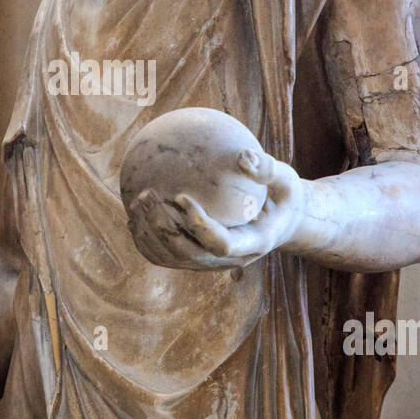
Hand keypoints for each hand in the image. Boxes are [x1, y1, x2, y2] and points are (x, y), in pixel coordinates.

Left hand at [126, 144, 305, 270]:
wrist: (281, 221)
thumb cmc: (282, 195)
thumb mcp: (286, 179)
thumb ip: (267, 169)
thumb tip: (243, 155)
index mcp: (254, 243)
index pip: (221, 243)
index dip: (199, 224)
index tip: (180, 196)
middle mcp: (231, 260)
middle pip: (190, 253)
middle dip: (163, 228)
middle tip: (147, 196)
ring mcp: (212, 263)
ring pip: (173, 258)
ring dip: (150, 235)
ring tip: (136, 204)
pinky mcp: (198, 259)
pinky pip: (167, 256)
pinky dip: (147, 240)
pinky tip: (133, 216)